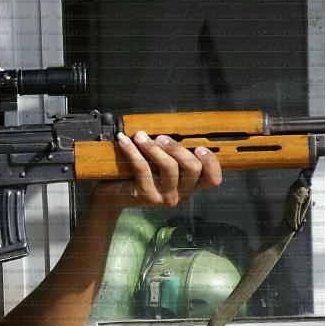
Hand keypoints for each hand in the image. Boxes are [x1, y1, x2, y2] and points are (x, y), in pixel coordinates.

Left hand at [91, 131, 222, 210]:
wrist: (112, 195)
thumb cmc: (136, 175)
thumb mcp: (157, 165)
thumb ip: (169, 153)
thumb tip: (169, 128)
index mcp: (188, 185)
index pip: (213, 179)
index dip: (211, 163)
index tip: (200, 147)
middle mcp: (181, 194)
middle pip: (192, 168)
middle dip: (177, 148)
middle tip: (160, 137)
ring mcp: (165, 197)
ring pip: (169, 167)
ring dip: (154, 147)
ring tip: (139, 136)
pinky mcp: (147, 196)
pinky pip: (143, 168)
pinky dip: (133, 151)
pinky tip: (123, 140)